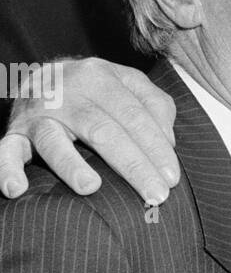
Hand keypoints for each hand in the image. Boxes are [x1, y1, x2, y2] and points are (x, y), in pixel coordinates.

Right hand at [0, 59, 178, 203]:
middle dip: (133, 165)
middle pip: (103, 130)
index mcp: (99, 78)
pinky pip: (5, 152)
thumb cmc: (96, 91)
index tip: (172, 179)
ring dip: (70, 165)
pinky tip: (16, 189)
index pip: (133, 115)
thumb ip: (154, 105)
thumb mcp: (126, 85)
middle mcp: (67, 93)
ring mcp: (38, 114)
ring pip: (53, 140)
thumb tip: (169, 141)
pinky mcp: (14, 134)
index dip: (155, 147)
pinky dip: (6, 170)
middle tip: (156, 195)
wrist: (41, 77)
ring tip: (90, 187)